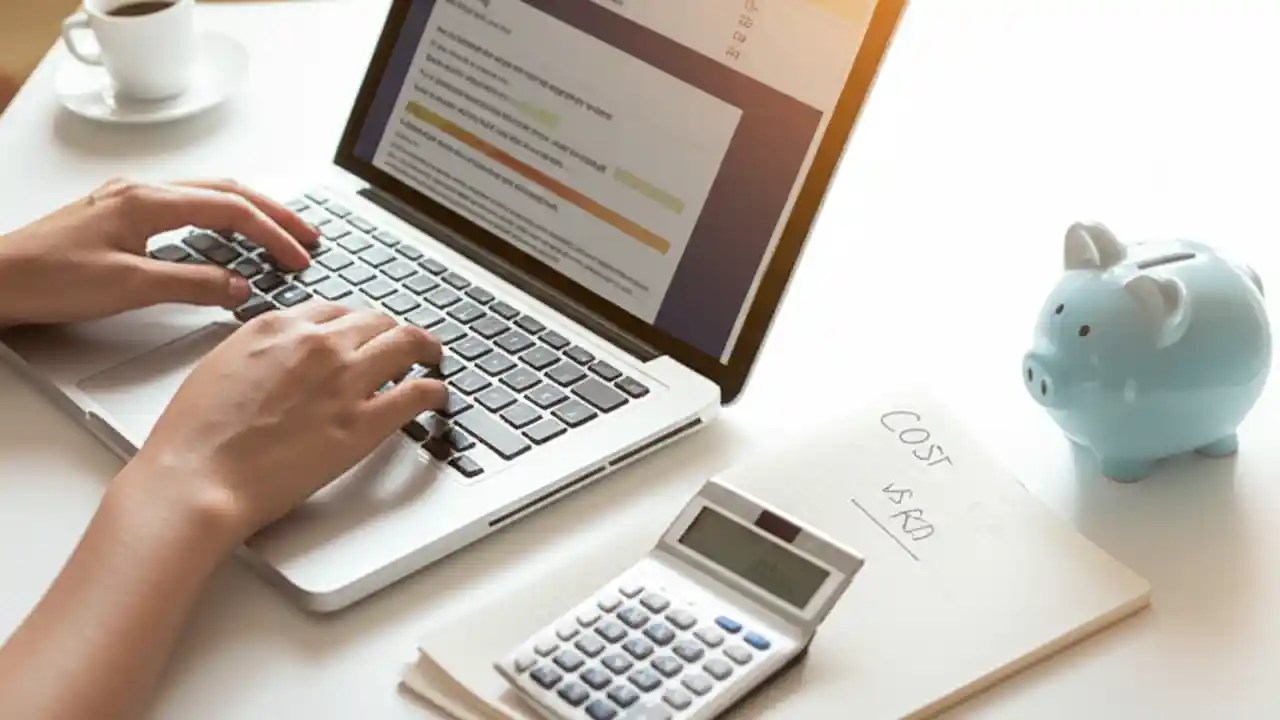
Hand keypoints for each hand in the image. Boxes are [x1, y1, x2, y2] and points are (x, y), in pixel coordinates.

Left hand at [0, 178, 318, 325]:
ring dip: (250, 215)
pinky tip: (229, 242)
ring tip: (280, 236)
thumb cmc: (46, 279)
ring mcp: (131, 203)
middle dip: (274, 214)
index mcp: (148, 202)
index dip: (272, 233)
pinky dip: (221, 222)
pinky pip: (187, 211)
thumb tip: (238, 285)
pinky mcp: (123, 219)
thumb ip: (191, 284)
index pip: (230, 209)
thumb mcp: (127, 287)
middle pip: (227, 192)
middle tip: (308, 237)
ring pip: (209, 197)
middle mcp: (142, 193)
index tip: (298, 256)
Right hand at [118, 302, 447, 544]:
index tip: (361, 336)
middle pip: (376, 321)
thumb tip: (284, 356)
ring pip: (407, 343)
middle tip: (402, 345)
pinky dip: (435, 390)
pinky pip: (419, 392)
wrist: (198, 477)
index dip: (354, 325)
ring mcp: (346, 380)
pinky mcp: (365, 422)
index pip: (335, 310)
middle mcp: (319, 343)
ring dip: (424, 349)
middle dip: (390, 332)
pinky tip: (437, 395)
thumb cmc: (197, 434)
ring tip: (432, 358)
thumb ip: (262, 351)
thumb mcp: (222, 366)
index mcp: (279, 326)